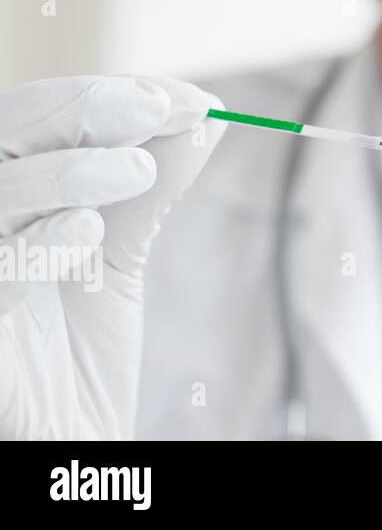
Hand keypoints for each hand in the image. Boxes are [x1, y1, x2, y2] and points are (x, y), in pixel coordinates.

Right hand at [0, 75, 224, 438]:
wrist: (65, 442)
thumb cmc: (74, 351)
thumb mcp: (117, 256)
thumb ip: (151, 188)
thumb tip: (206, 116)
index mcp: (3, 193)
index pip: (35, 116)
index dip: (106, 94)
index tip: (186, 98)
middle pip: (0, 131)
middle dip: (82, 109)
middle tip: (155, 109)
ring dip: (65, 169)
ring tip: (136, 170)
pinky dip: (37, 241)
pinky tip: (88, 232)